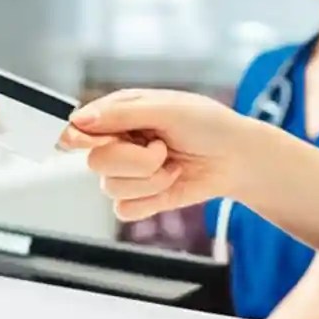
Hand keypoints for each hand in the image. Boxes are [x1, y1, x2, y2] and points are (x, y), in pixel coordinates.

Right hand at [59, 89, 249, 220]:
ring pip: (111, 188)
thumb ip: (122, 113)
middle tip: (161, 148)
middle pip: (95, 162)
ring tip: (173, 164)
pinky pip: (125, 210)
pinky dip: (152, 199)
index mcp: (119, 114)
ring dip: (150, 179)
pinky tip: (172, 182)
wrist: (238, 159)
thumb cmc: (209, 125)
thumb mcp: (168, 108)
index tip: (88, 141)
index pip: (79, 127)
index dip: (80, 137)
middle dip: (134, 159)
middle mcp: (119, 143)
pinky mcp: (141, 199)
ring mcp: (128, 173)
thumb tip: (80, 120)